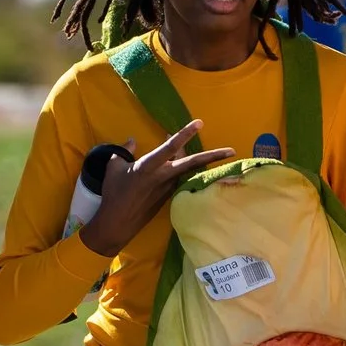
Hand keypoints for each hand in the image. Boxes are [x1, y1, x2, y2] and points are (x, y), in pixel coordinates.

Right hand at [77, 120, 235, 258]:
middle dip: (213, 156)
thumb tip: (132, 141)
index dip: (185, 134)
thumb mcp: (114, 167)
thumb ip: (124, 150)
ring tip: (216, 153)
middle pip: (192, 163)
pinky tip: (185, 163)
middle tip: (232, 151)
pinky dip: (184, 169)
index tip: (199, 123)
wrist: (117, 222)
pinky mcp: (168, 197)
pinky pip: (179, 178)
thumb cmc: (114, 193)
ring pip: (186, 169)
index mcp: (149, 166)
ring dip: (197, 159)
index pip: (170, 147)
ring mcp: (168, 188)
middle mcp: (163, 176)